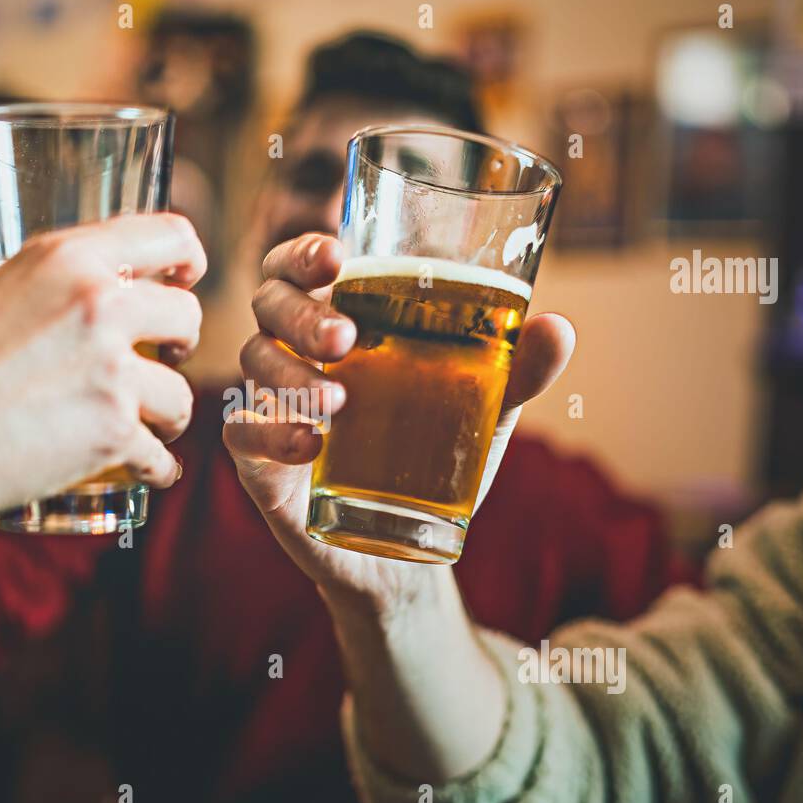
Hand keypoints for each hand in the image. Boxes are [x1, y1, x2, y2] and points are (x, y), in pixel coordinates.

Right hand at [0, 212, 206, 521]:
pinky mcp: (114, 432)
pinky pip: (162, 455)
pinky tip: (148, 470)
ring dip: (170, 412)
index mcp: (67, 258)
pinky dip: (156, 468)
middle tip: (160, 360)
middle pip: (187, 315)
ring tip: (150, 424)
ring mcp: (113, 371)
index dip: (188, 259)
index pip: (168, 235)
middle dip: (179, 342)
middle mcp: (101, 306)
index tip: (186, 280)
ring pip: (182, 392)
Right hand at [223, 232, 573, 610]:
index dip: (304, 251)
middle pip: (268, 301)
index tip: (337, 255)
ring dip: (290, 373)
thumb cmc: (435, 458)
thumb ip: (516, 370)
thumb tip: (560, 328)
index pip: (300, 265)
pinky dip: (272, 431)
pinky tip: (313, 445)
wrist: (404, 551)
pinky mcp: (258, 460)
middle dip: (300, 311)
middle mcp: (297, 352)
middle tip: (346, 339)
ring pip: (253, 359)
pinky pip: (242, 431)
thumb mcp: (483, 411)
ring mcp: (273, 403)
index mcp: (340, 320)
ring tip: (339, 404)